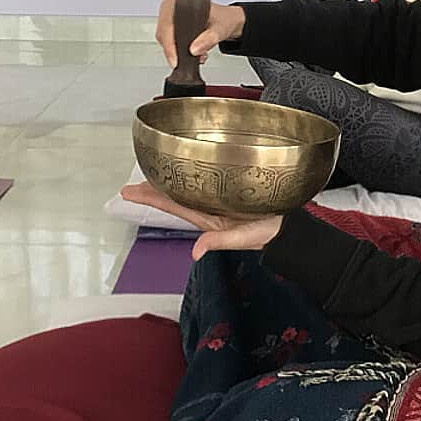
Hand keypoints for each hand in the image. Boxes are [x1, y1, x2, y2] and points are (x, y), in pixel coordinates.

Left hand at [120, 182, 283, 259]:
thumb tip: (196, 252)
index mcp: (209, 219)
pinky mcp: (234, 191)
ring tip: (153, 173)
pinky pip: (207, 182)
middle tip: (132, 183)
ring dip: (170, 181)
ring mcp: (221, 201)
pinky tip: (189, 168)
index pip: (173, 205)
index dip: (150, 198)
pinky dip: (194, 174)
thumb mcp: (246, 237)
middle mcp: (210, 209)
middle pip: (175, 196)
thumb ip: (221, 241)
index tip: (128, 193)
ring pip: (188, 188)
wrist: (292, 229)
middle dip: (154, 189)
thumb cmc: (272, 233)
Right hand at [155, 0, 246, 67]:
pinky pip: (168, 39)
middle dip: (173, 50)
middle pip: (163, 32)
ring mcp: (172, 14)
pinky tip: (187, 53)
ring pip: (164, 37)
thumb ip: (209, 39)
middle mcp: (174, 5)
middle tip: (182, 62)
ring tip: (190, 57)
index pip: (167, 24)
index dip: (169, 44)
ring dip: (175, 50)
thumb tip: (194, 49)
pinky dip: (176, 49)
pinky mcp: (173, 23)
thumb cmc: (223, 19)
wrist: (228, 21)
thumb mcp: (219, 29)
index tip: (175, 59)